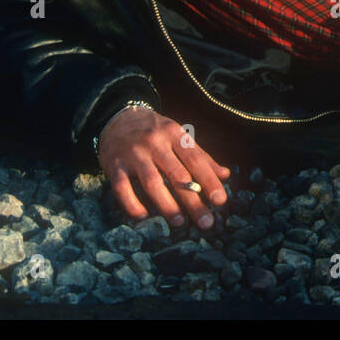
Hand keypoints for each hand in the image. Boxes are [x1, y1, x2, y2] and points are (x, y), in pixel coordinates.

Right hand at [96, 107, 230, 229]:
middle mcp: (155, 143)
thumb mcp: (179, 136)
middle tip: (206, 222)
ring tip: (179, 222)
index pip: (195, 160)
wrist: (118, 117)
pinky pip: (122, 188)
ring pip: (152, 182)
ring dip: (166, 204)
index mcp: (174, 134)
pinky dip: (132, 204)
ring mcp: (133, 154)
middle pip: (177, 174)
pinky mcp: (114, 165)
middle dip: (193, 200)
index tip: (220, 201)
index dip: (209, 180)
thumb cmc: (155, 131)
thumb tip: (226, 175)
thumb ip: (201, 156)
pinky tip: (143, 216)